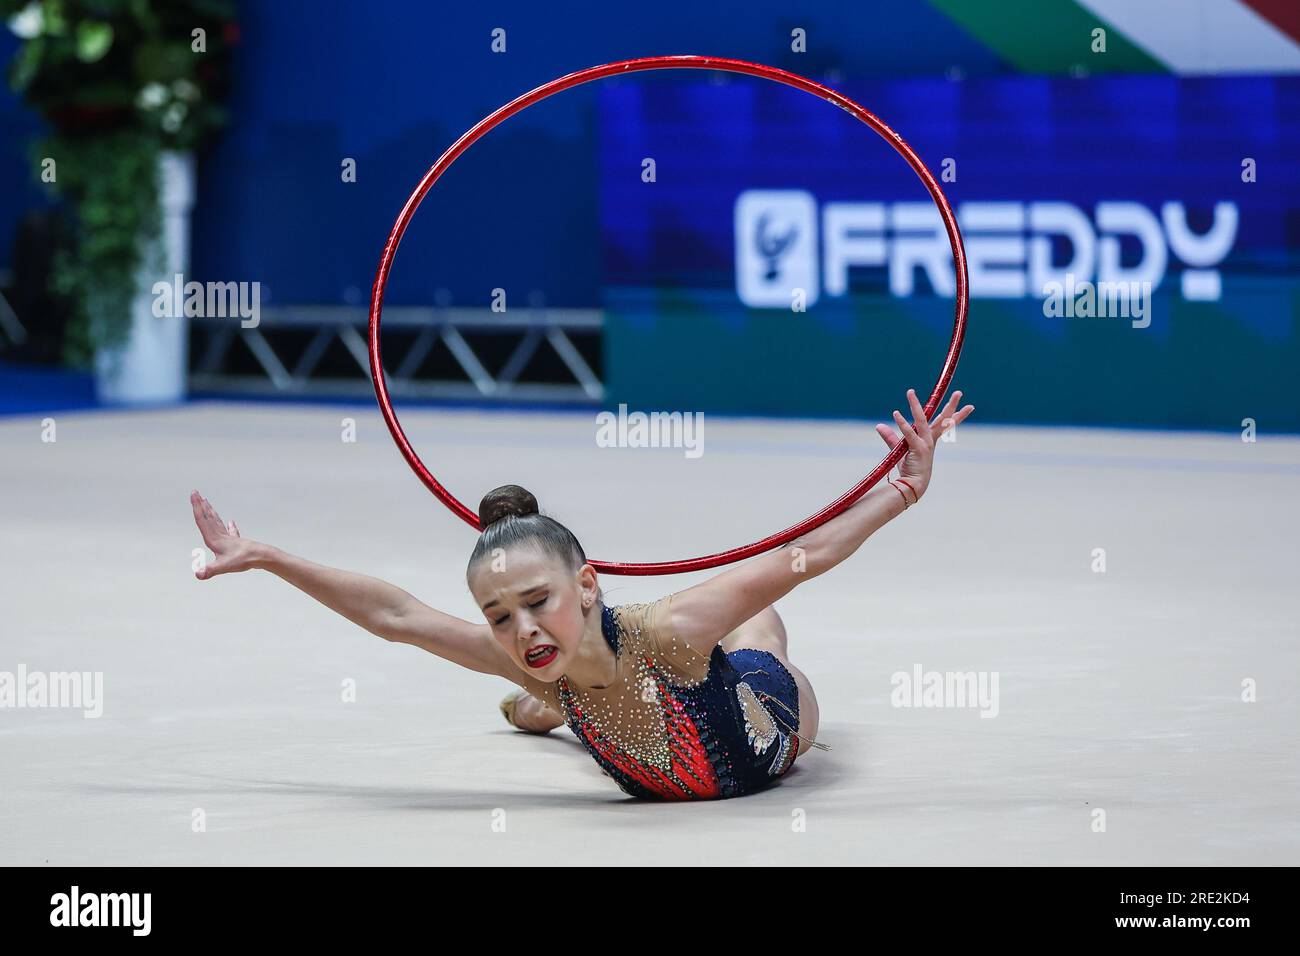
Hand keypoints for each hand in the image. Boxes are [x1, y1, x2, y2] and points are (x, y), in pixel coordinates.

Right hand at [190, 490, 262, 578]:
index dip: (196, 507)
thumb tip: (197, 574)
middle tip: (195, 493)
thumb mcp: (223, 567)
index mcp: (214, 539)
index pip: (202, 520)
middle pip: (208, 517)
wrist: (261, 556)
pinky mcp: (237, 542)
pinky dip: (229, 526)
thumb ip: (209, 570)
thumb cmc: (243, 560)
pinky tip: (231, 522)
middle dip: (200, 505)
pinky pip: (231, 531)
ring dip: (210, 511)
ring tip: (207, 502)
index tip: (193, 494)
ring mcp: (229, 538)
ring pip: (217, 521)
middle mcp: (221, 535)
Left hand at [874, 388, 973, 502]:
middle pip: (943, 419)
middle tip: (959, 392)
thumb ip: (891, 437)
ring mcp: (925, 444)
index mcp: (930, 439)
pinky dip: (902, 424)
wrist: (913, 485)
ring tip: (910, 392)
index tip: (966, 405)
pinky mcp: (918, 449)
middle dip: (952, 405)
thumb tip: (879, 426)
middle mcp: (930, 440)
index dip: (954, 415)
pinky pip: (909, 434)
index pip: (944, 423)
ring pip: (921, 420)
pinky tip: (896, 414)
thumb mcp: (900, 450)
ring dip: (915, 406)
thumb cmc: (910, 469)